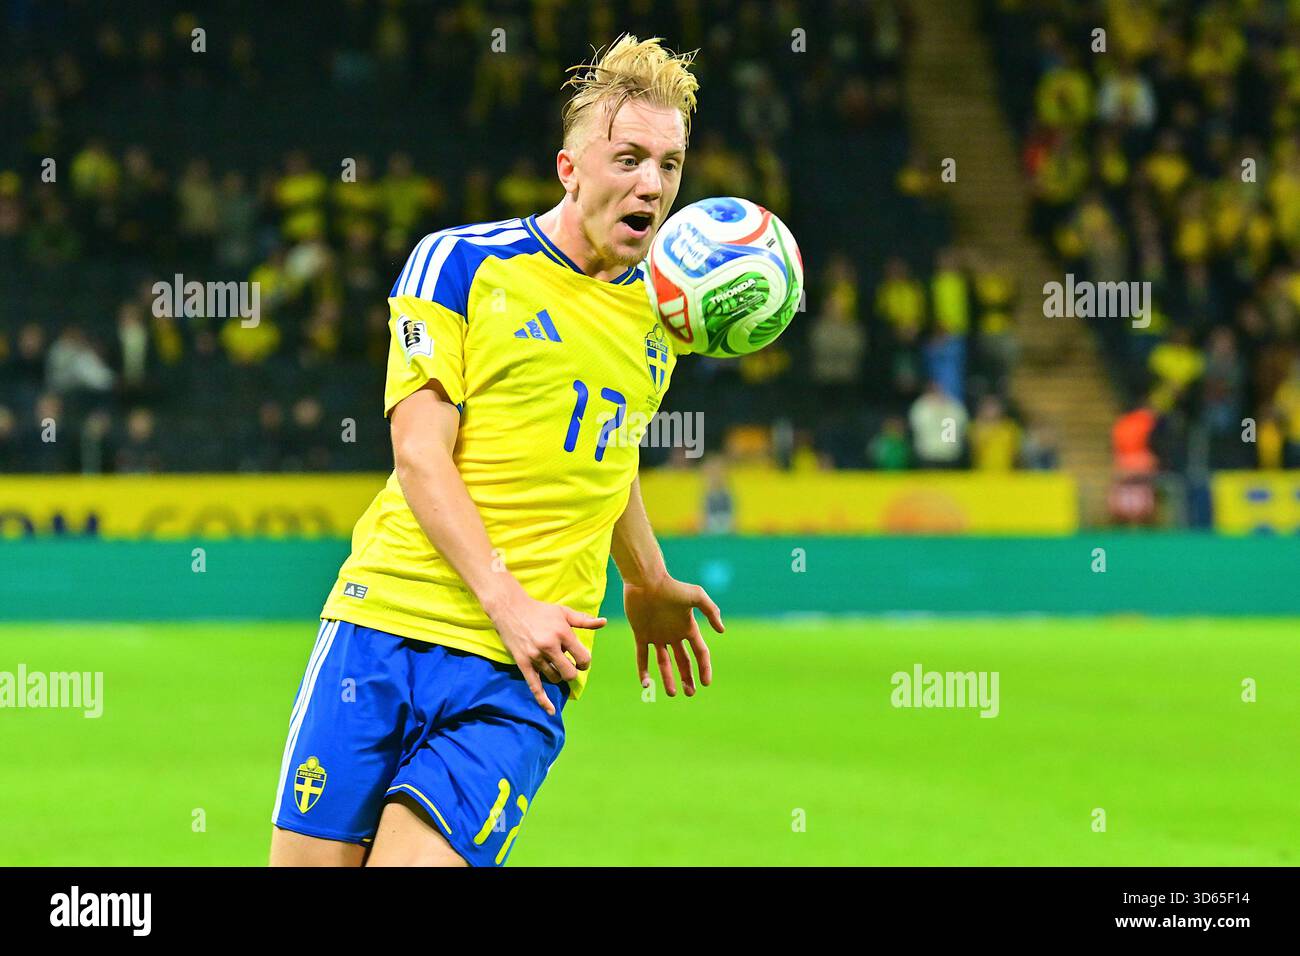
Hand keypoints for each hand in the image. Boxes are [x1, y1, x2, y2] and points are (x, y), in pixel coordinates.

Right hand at [486, 591, 604, 714]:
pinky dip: (543, 701)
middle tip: (569, 666)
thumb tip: (604, 622)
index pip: (582, 658)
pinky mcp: (523, 664)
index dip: (585, 663)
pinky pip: (534, 687)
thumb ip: (584, 621)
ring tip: (554, 665)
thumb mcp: (564, 612)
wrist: (510, 609)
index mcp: (562, 633)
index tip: (581, 661)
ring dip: (557, 675)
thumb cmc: (540, 610)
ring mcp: (535, 657)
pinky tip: (550, 711)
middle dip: (572, 672)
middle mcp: (549, 646)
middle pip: (569, 673)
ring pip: (554, 678)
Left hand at [625, 575, 724, 696]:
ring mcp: (657, 636)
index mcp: (688, 628)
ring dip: (668, 679)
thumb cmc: (672, 587)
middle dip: (688, 678)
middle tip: (690, 693)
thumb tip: (722, 631)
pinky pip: (642, 657)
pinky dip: (644, 671)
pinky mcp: (641, 635)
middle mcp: (673, 634)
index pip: (700, 652)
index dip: (704, 668)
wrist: (646, 581)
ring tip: (673, 694)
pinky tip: (646, 684)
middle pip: (683, 661)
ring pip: (664, 663)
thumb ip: (711, 611)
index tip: (706, 683)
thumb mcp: (697, 596)